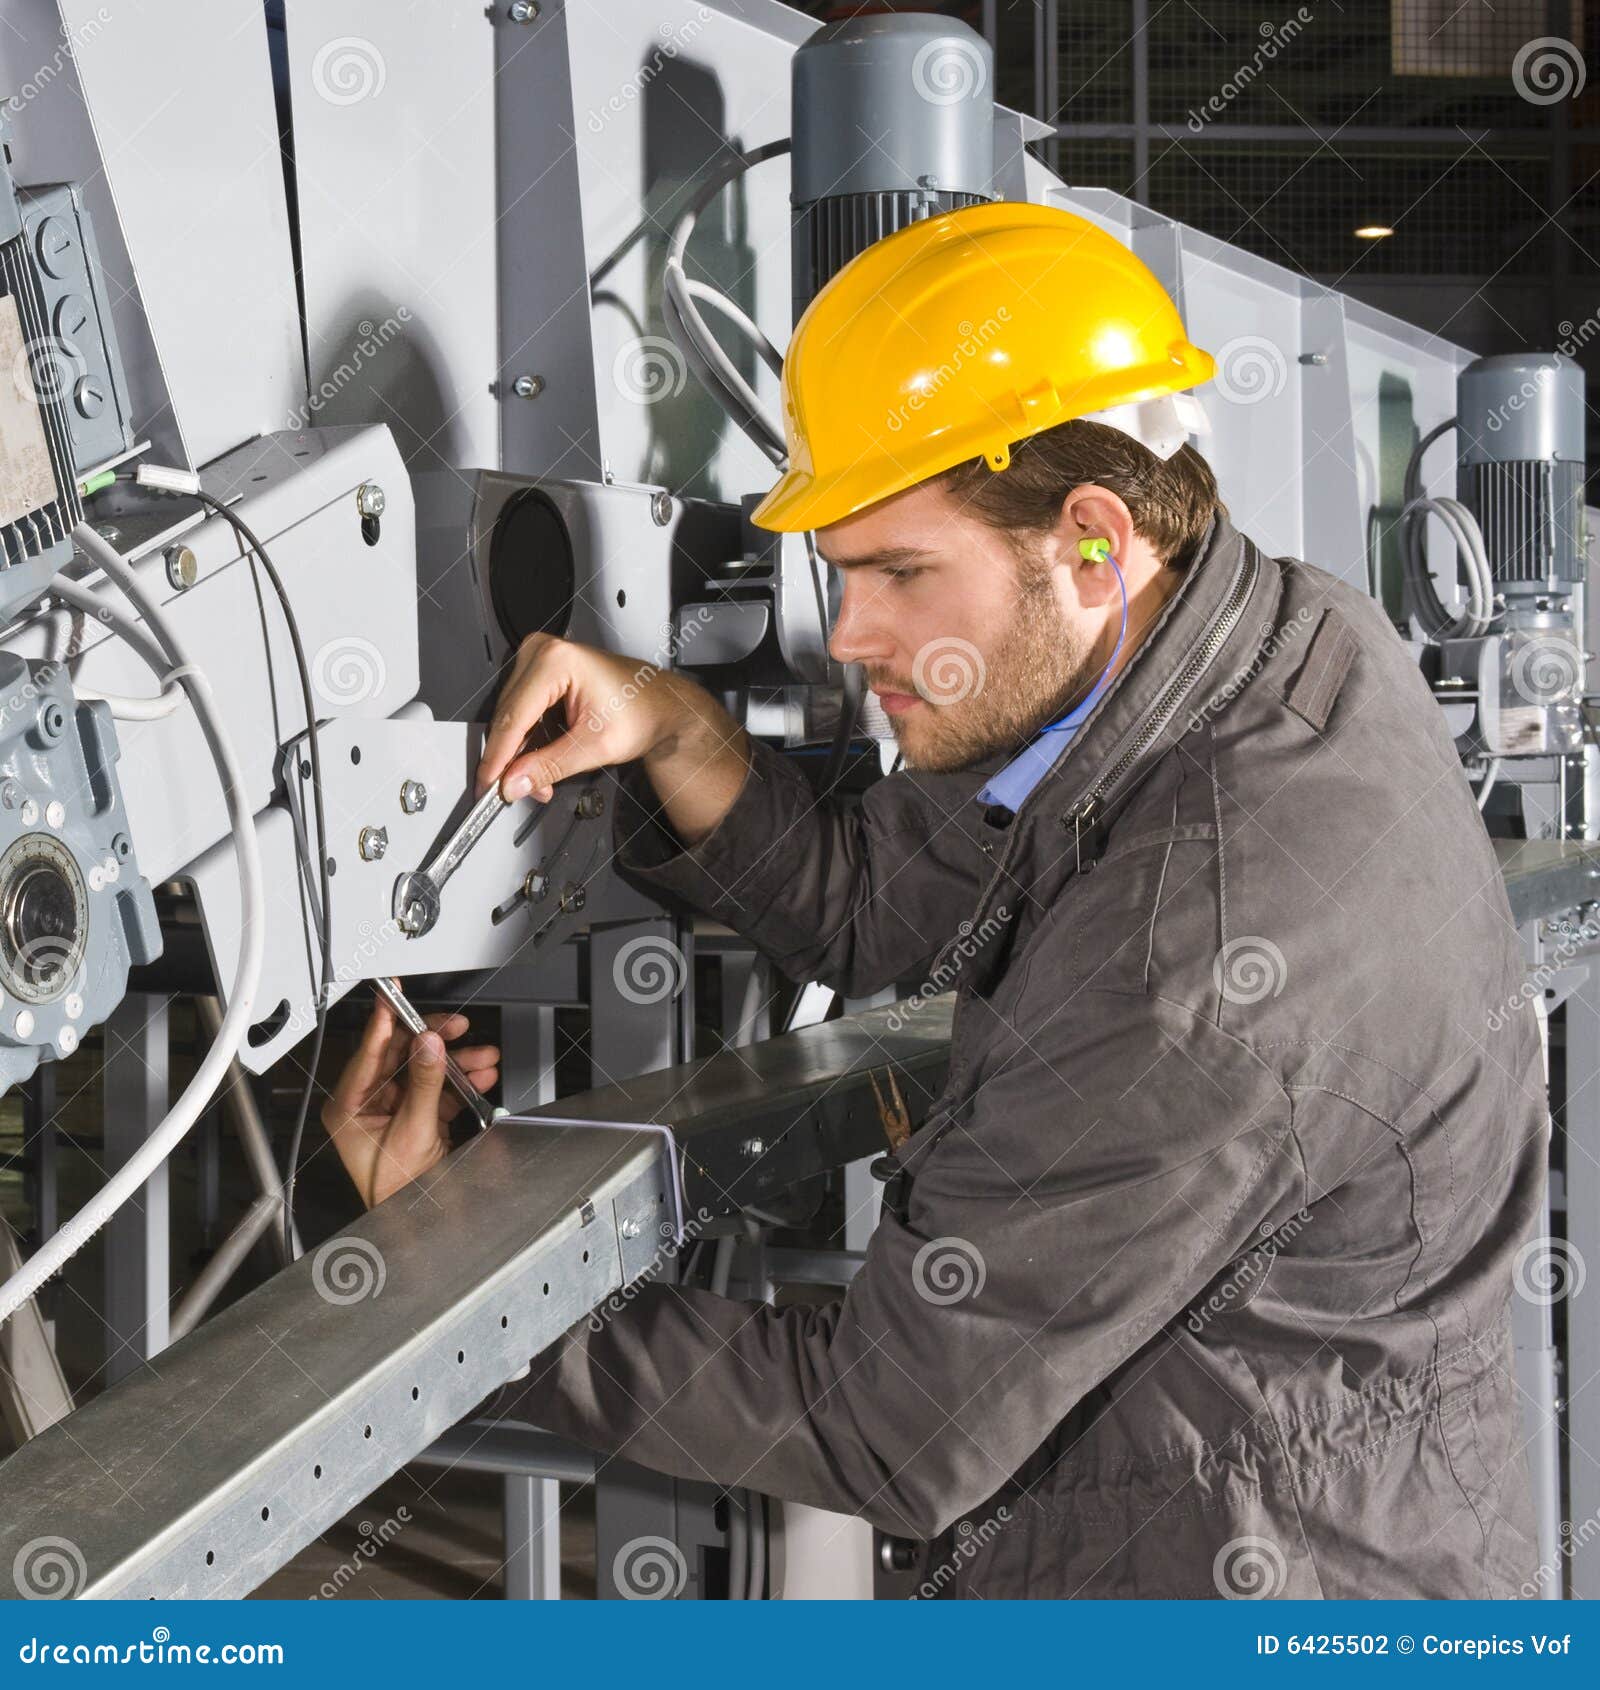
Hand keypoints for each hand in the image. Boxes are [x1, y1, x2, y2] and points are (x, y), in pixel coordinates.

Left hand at [321, 991, 499, 1207]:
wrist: (417, 1221)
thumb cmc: (395, 1190)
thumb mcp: (412, 1130)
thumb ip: (423, 1083)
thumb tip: (428, 1044)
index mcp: (348, 1108)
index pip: (367, 1054)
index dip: (382, 1023)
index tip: (390, 997)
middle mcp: (367, 1104)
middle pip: (400, 1056)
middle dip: (434, 1042)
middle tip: (455, 1027)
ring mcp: (393, 1108)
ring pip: (424, 1069)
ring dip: (456, 1062)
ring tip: (481, 1057)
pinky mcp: (416, 1115)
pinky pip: (438, 1087)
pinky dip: (460, 1081)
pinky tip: (479, 1074)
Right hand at [476, 632, 750, 846]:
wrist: (660, 704)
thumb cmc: (641, 713)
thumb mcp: (596, 748)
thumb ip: (550, 766)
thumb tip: (513, 783)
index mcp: (557, 661)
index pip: (513, 717)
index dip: (497, 758)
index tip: (487, 786)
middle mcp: (542, 652)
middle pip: (507, 717)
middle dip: (513, 760)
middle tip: (520, 791)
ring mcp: (538, 658)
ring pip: (511, 717)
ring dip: (521, 754)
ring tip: (541, 781)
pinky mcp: (539, 670)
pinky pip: (520, 711)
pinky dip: (529, 740)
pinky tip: (541, 760)